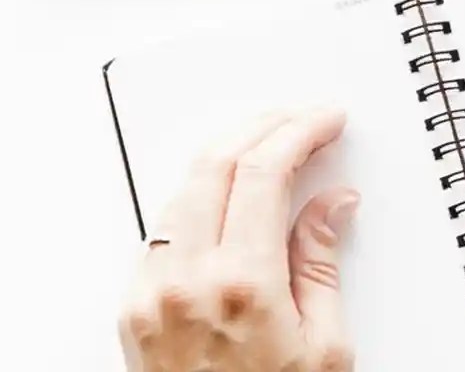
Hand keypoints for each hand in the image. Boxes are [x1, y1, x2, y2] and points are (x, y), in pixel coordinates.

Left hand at [118, 108, 359, 371]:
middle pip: (216, 163)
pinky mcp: (133, 307)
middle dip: (264, 127)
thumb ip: (322, 261)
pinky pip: (163, 227)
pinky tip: (227, 197)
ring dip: (227, 155)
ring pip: (182, 188)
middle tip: (300, 120)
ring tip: (268, 149)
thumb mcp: (325, 344)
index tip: (324, 121)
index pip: (264, 172)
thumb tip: (331, 204)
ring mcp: (152, 292)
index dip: (299, 131)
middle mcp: (186, 280)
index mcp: (243, 284)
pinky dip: (198, 197)